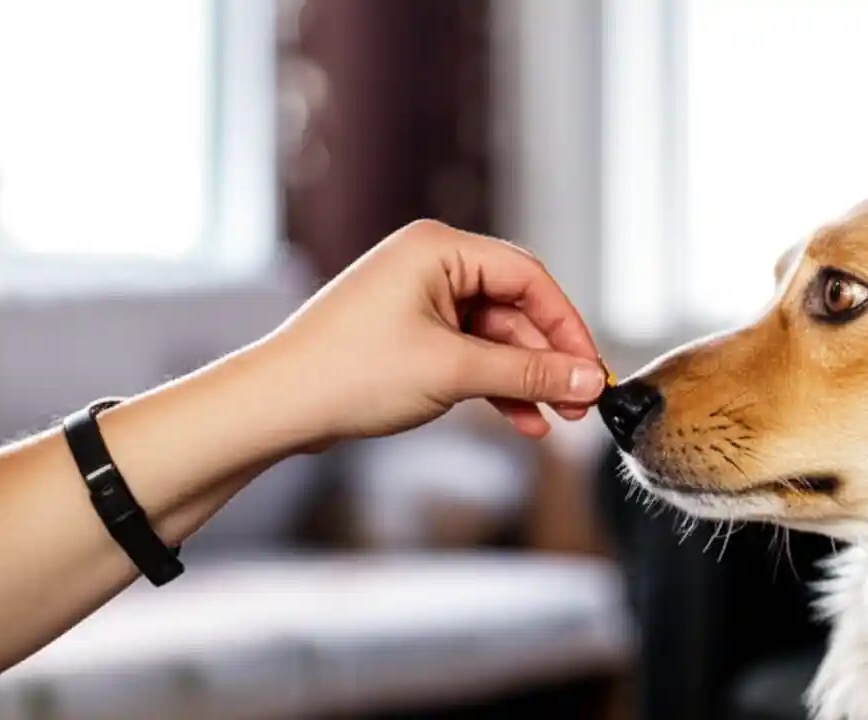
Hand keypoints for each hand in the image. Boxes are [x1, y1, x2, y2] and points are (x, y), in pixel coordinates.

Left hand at [263, 220, 605, 441]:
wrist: (277, 406)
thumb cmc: (349, 373)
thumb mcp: (453, 372)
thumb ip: (528, 373)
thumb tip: (586, 378)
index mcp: (439, 249)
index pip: (528, 277)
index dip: (567, 325)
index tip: (591, 369)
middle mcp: (431, 265)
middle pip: (515, 308)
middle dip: (548, 359)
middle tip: (580, 402)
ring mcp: (420, 300)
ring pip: (495, 337)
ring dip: (525, 378)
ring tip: (557, 418)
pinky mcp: (411, 334)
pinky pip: (470, 354)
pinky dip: (495, 386)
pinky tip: (522, 420)